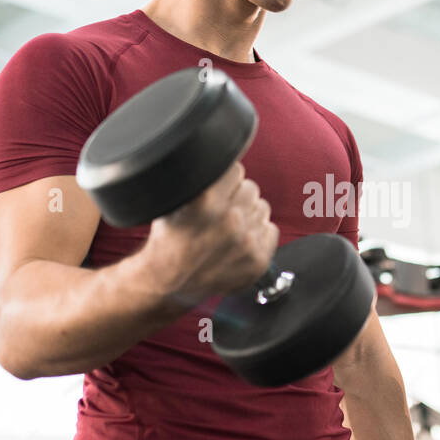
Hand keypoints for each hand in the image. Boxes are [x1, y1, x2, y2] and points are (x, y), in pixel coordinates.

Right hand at [142, 161, 278, 302]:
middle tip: (221, 211)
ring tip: (228, 228)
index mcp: (206, 201)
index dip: (225, 179)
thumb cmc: (169, 240)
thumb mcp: (172, 201)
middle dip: (237, 196)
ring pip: (262, 207)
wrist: (168, 283)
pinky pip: (271, 230)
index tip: (217, 190)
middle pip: (250, 188)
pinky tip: (238, 242)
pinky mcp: (257, 261)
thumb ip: (198, 180)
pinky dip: (258, 234)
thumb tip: (218, 157)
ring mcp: (245, 242)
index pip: (235, 170)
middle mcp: (229, 220)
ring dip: (248, 214)